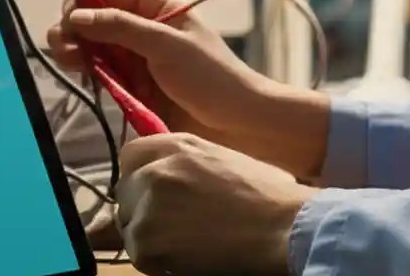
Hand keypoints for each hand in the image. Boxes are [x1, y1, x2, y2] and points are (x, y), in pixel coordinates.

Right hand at [46, 0, 329, 176]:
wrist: (238, 125)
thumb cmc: (211, 77)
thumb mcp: (167, 44)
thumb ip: (121, 28)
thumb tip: (77, 16)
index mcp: (156, 7)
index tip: (69, 18)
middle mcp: (142, 28)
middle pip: (93, 18)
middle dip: (72, 27)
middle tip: (63, 46)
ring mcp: (136, 59)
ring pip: (92, 46)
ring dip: (74, 49)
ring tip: (68, 60)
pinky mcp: (132, 88)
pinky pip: (101, 74)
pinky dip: (86, 72)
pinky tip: (82, 75)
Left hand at [116, 133, 317, 275]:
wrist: (285, 228)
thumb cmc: (269, 196)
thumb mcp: (223, 160)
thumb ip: (187, 164)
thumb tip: (167, 180)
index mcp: (178, 145)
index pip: (130, 156)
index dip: (137, 177)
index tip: (148, 194)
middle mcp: (157, 169)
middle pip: (125, 192)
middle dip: (141, 210)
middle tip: (172, 228)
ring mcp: (149, 205)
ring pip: (130, 227)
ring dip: (151, 239)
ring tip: (187, 245)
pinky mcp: (148, 240)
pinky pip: (140, 256)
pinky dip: (159, 264)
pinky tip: (188, 260)